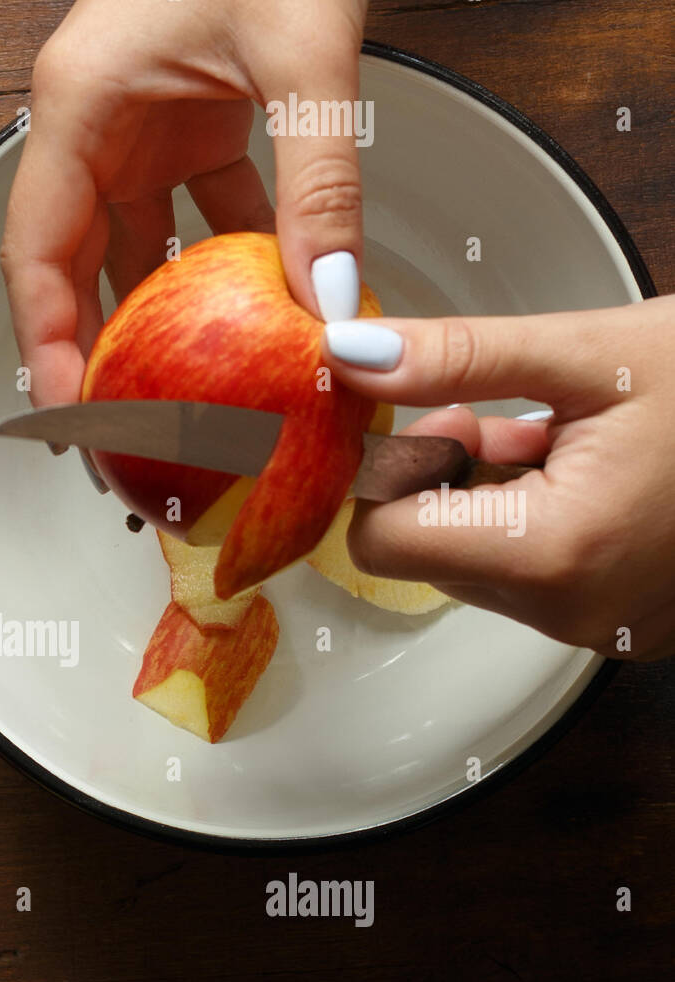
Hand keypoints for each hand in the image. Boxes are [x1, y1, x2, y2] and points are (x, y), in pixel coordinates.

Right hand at [1, 0, 369, 408]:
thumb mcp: (302, 51)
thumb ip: (320, 184)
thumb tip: (333, 303)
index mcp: (80, 103)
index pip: (37, 253)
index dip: (44, 346)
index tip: (68, 417)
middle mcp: (95, 120)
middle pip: (73, 266)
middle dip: (95, 352)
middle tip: (124, 431)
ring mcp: (139, 122)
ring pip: (130, 249)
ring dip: (158, 320)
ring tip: (183, 395)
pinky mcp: (187, 120)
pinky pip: (190, 215)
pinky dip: (219, 267)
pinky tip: (254, 311)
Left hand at [322, 295, 674, 659]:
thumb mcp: (595, 353)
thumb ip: (459, 356)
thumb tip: (355, 355)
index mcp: (556, 555)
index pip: (381, 541)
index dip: (391, 471)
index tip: (431, 415)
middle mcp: (573, 613)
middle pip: (426, 553)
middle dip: (446, 478)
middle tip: (508, 419)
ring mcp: (603, 628)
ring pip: (476, 565)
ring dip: (491, 497)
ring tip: (560, 440)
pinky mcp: (625, 625)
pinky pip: (533, 579)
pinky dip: (534, 523)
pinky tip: (586, 472)